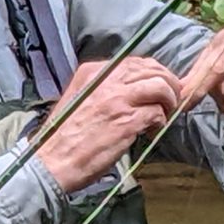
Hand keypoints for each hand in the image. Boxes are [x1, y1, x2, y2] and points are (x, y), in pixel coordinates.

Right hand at [34, 57, 180, 192]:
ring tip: (165, 114)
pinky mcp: (127, 121)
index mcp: (92, 72)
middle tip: (170, 100)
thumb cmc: (64, 136)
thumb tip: (130, 90)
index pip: (134, 62)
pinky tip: (150, 132)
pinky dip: (160, 122)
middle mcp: (106, 80)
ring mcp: (118, 99)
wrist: (53, 161)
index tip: (157, 87)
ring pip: (160, 85)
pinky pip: (157, 112)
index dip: (152, 74)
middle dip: (168, 83)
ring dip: (169, 100)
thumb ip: (101, 89)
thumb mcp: (78, 99)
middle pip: (152, 69)